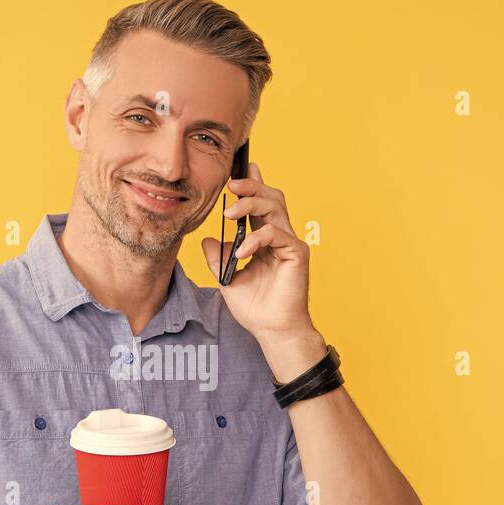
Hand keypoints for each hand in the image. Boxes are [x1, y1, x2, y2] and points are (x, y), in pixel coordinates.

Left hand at [200, 162, 314, 341]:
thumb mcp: (227, 277)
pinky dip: (257, 239)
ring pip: (275, 207)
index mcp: (265, 239)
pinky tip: (243, 251)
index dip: (252, 185)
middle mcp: (279, 236)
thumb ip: (218, 256)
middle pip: (270, 197)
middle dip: (250, 187)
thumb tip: (207, 238)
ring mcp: (290, 243)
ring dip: (251, 204)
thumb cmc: (255, 307)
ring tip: (230, 213)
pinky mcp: (296, 253)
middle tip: (230, 186)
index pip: (260, 204)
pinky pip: (276, 234)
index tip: (236, 174)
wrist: (271, 330)